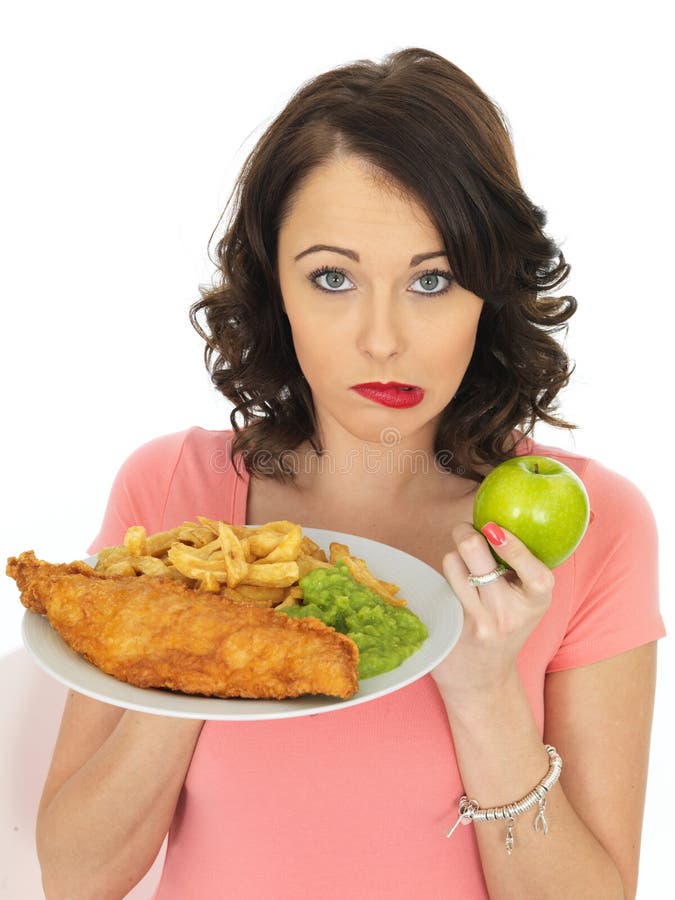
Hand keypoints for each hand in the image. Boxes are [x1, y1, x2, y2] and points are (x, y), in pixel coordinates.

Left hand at [430, 520, 554, 710]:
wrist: (483, 683)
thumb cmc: (506, 629)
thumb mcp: (527, 603)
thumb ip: (521, 567)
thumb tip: (496, 518)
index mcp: (537, 602)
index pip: (535, 572)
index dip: (513, 547)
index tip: (495, 529)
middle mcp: (507, 614)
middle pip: (475, 552)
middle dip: (466, 533)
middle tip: (466, 532)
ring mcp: (476, 623)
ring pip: (452, 562)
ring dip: (453, 558)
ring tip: (462, 570)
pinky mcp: (449, 628)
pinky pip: (438, 584)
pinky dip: (442, 580)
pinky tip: (450, 591)